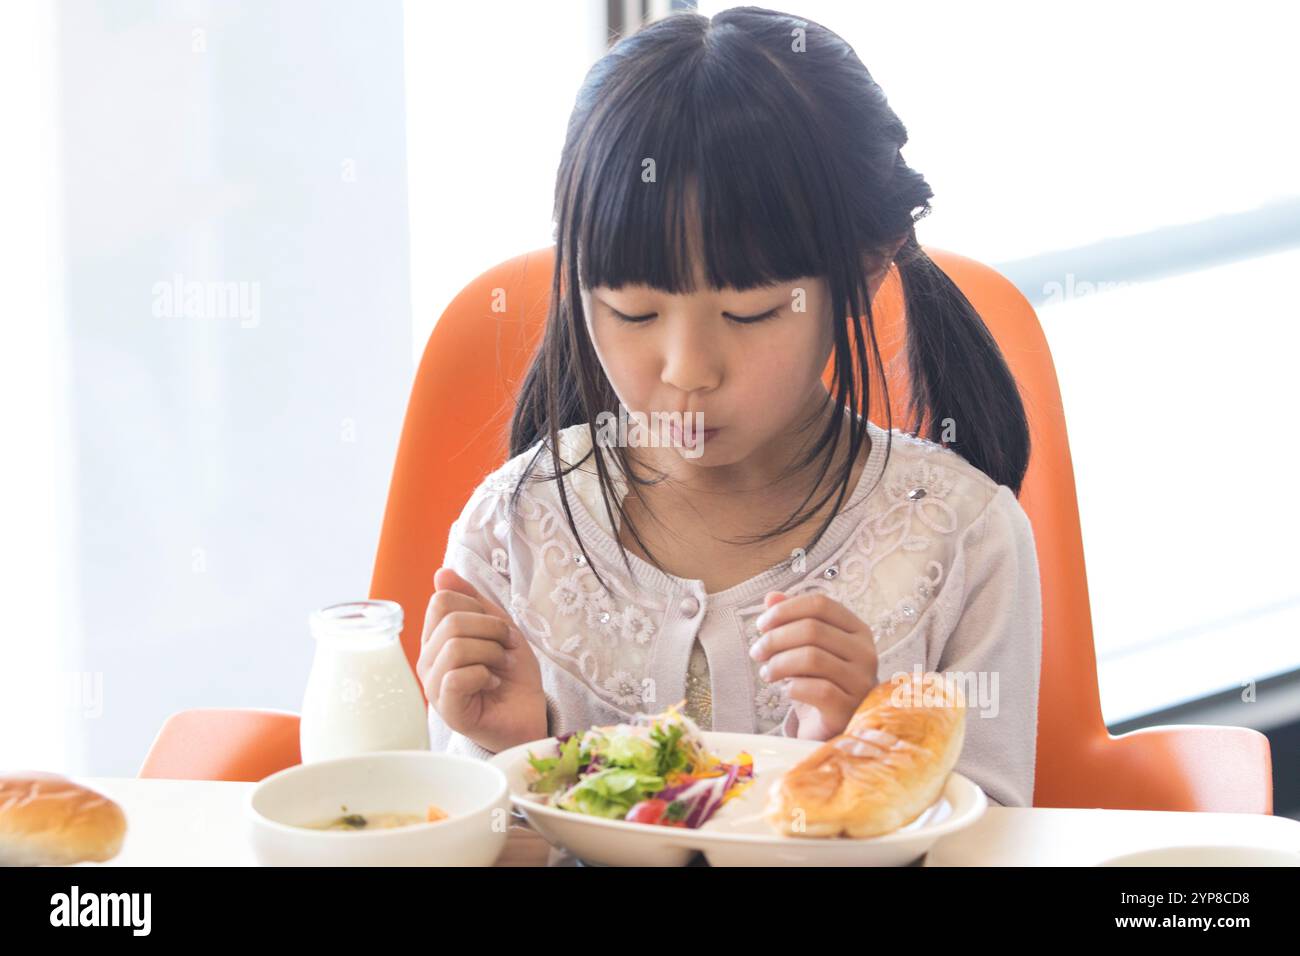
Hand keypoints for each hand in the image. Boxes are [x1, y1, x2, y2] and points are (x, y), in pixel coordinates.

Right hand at [418, 567, 546, 753]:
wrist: (529, 713)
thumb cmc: (512, 675)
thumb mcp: (498, 627)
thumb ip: (472, 600)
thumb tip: (441, 573)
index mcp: (437, 638)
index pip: (442, 600)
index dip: (478, 608)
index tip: (498, 629)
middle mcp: (429, 660)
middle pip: (450, 621)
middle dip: (491, 630)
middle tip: (504, 650)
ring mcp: (433, 685)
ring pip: (455, 646)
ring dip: (491, 653)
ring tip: (500, 667)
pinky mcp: (446, 708)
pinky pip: (457, 676)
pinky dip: (485, 674)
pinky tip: (492, 684)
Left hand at [748, 590, 878, 740]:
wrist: (830, 728)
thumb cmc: (818, 682)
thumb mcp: (803, 649)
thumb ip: (790, 620)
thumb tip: (771, 597)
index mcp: (857, 630)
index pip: (820, 604)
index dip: (785, 610)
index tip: (761, 624)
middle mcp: (866, 652)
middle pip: (812, 629)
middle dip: (775, 638)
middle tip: (757, 652)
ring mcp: (861, 681)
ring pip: (812, 658)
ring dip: (779, 663)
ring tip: (767, 673)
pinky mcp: (849, 708)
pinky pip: (817, 689)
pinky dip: (792, 688)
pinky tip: (785, 691)